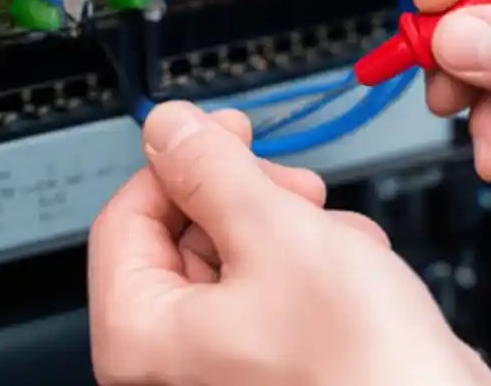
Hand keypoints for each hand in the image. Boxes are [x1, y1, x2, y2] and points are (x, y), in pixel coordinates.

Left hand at [88, 102, 490, 385]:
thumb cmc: (364, 376)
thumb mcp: (277, 236)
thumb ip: (210, 170)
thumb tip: (166, 129)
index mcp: (138, 336)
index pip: (126, 218)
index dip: (178, 163)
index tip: (222, 132)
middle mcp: (169, 361)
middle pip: (184, 236)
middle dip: (250, 202)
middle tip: (294, 190)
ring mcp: (221, 368)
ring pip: (240, 260)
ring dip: (294, 235)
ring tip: (339, 246)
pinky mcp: (275, 369)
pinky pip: (275, 296)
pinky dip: (317, 274)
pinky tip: (357, 278)